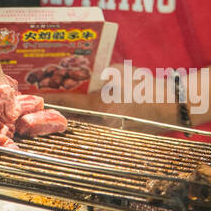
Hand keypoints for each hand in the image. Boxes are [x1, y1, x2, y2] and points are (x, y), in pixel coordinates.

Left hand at [43, 73, 178, 129]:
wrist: (173, 106)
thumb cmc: (148, 87)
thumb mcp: (121, 73)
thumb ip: (99, 76)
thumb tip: (83, 78)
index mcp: (102, 106)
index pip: (69, 103)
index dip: (52, 99)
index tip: (37, 97)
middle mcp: (103, 124)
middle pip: (72, 118)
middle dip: (59, 111)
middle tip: (44, 104)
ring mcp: (111, 133)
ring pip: (84, 126)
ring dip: (73, 118)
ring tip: (61, 110)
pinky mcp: (118, 138)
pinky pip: (97, 130)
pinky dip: (88, 122)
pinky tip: (84, 116)